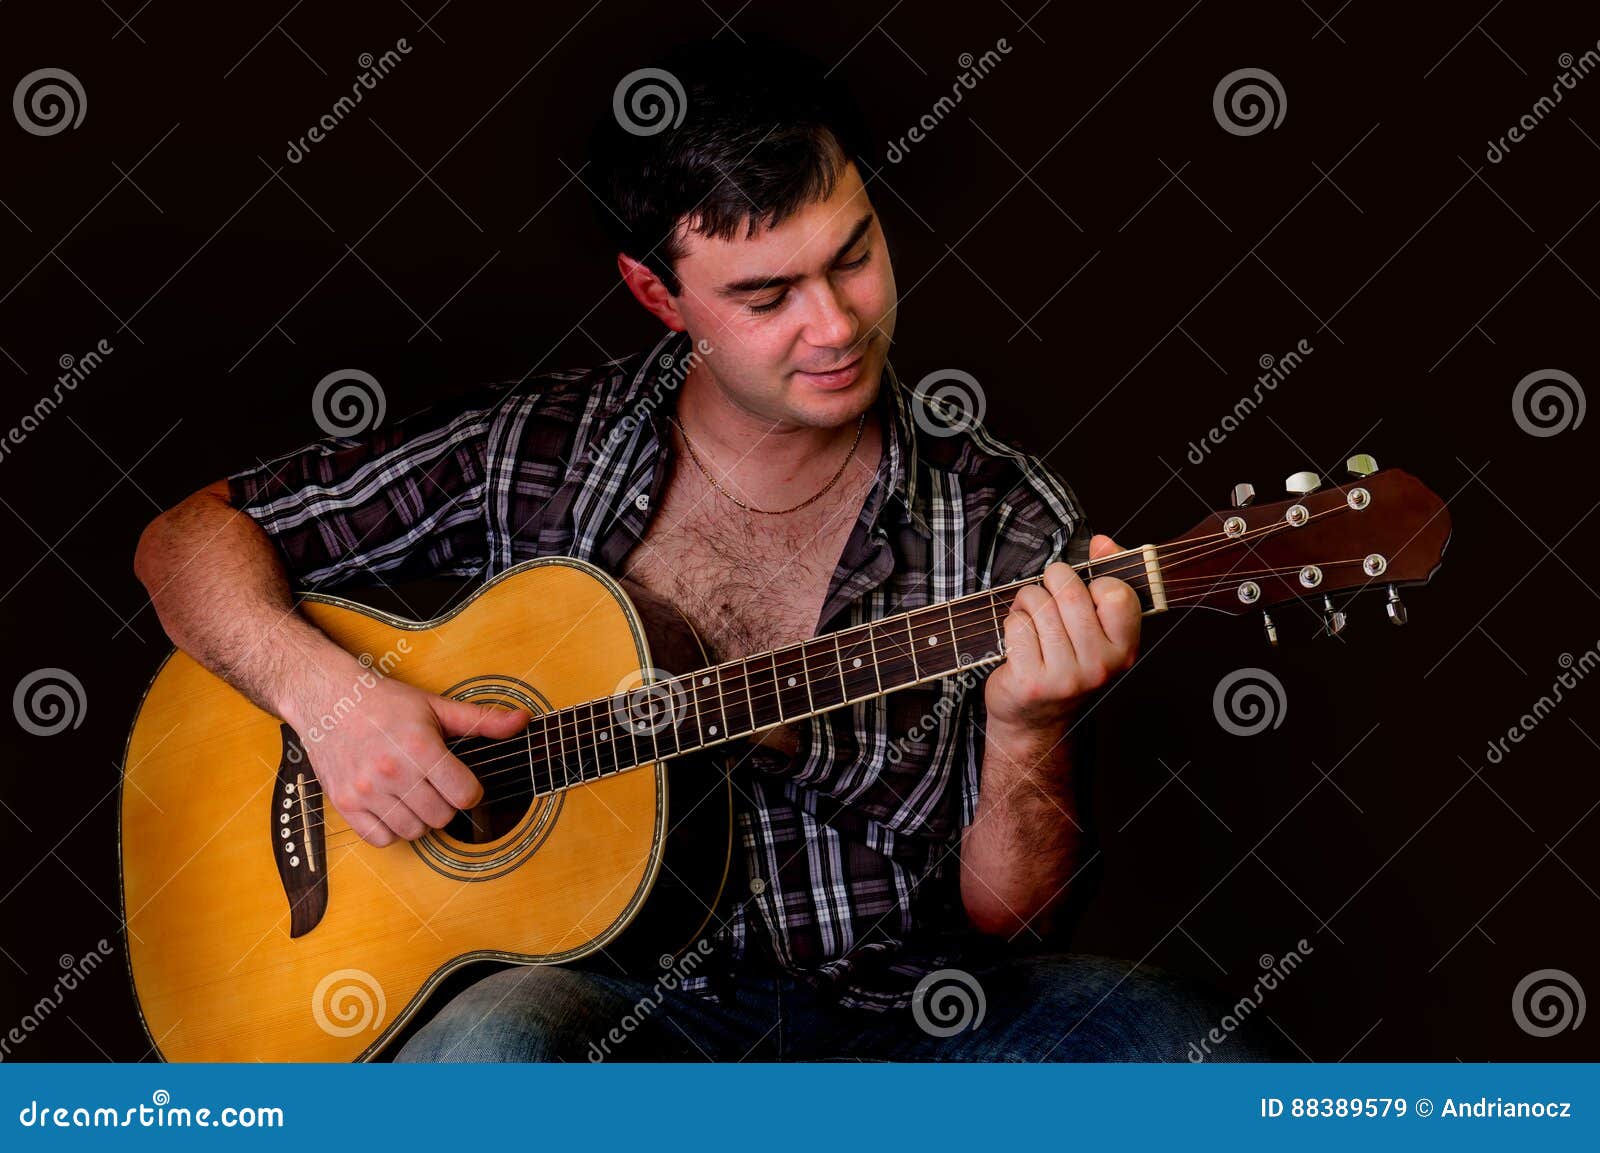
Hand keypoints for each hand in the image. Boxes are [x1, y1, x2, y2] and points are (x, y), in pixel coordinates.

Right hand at [286, 664, 528, 846]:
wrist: (329, 699)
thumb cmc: (384, 702)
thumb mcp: (436, 705)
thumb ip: (482, 719)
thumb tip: (522, 720)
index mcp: (419, 747)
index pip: (465, 795)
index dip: (470, 791)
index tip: (462, 781)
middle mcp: (392, 771)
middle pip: (441, 817)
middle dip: (446, 805)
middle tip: (436, 786)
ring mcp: (366, 790)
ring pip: (413, 832)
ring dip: (420, 819)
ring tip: (415, 794)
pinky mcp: (345, 803)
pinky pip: (380, 839)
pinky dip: (392, 830)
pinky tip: (393, 807)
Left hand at [984, 534, 1140, 735]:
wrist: (1034, 718)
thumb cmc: (1065, 661)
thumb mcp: (1094, 625)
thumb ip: (1105, 577)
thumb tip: (1102, 541)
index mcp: (1124, 649)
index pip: (1116, 593)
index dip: (1093, 584)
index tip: (1084, 595)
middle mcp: (1100, 666)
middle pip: (1070, 592)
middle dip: (1052, 581)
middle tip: (1047, 593)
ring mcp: (1066, 677)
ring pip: (1039, 603)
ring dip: (1027, 601)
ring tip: (1031, 618)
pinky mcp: (1032, 681)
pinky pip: (1017, 625)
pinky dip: (1012, 623)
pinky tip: (1019, 641)